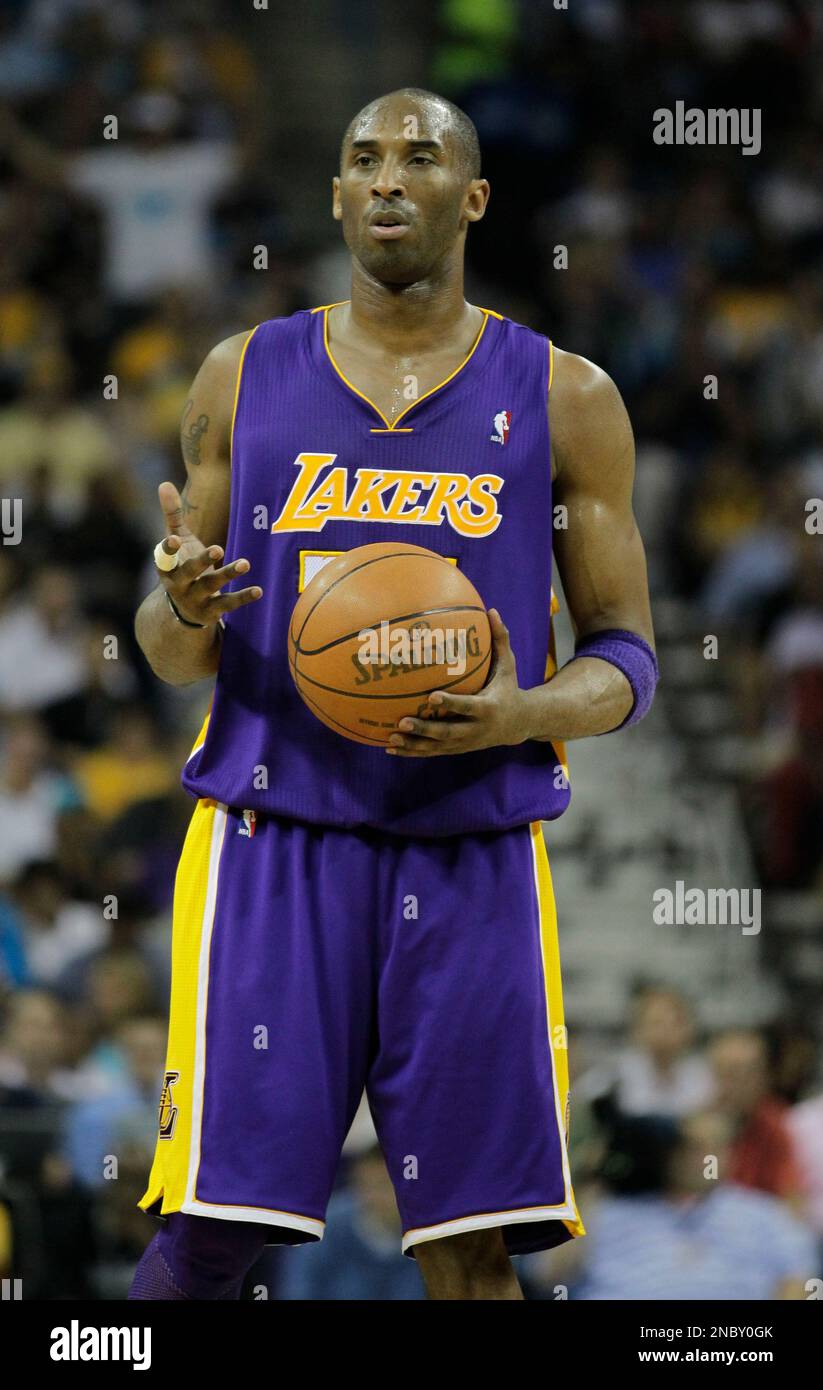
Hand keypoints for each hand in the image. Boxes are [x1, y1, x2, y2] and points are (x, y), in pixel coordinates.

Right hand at [155, 481, 261, 624]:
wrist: (183, 611)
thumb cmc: (182, 566)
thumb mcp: (177, 542)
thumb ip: (172, 515)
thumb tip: (164, 483)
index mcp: (167, 567)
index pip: (164, 558)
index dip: (168, 549)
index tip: (173, 539)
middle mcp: (178, 585)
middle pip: (189, 572)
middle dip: (202, 561)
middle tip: (218, 548)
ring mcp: (195, 599)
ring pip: (211, 586)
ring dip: (227, 574)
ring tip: (245, 563)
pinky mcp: (212, 611)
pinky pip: (228, 604)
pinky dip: (243, 597)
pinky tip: (259, 590)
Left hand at [386, 609, 534, 756]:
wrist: (518, 724)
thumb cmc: (509, 688)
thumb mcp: (509, 666)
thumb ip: (500, 640)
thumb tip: (492, 610)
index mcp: (487, 708)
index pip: (467, 706)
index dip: (450, 703)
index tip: (430, 696)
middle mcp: (475, 729)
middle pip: (447, 732)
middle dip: (425, 729)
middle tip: (402, 722)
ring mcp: (465, 743)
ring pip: (436, 747)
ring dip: (413, 744)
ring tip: (390, 740)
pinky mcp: (457, 749)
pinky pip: (432, 752)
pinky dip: (412, 751)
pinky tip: (390, 749)